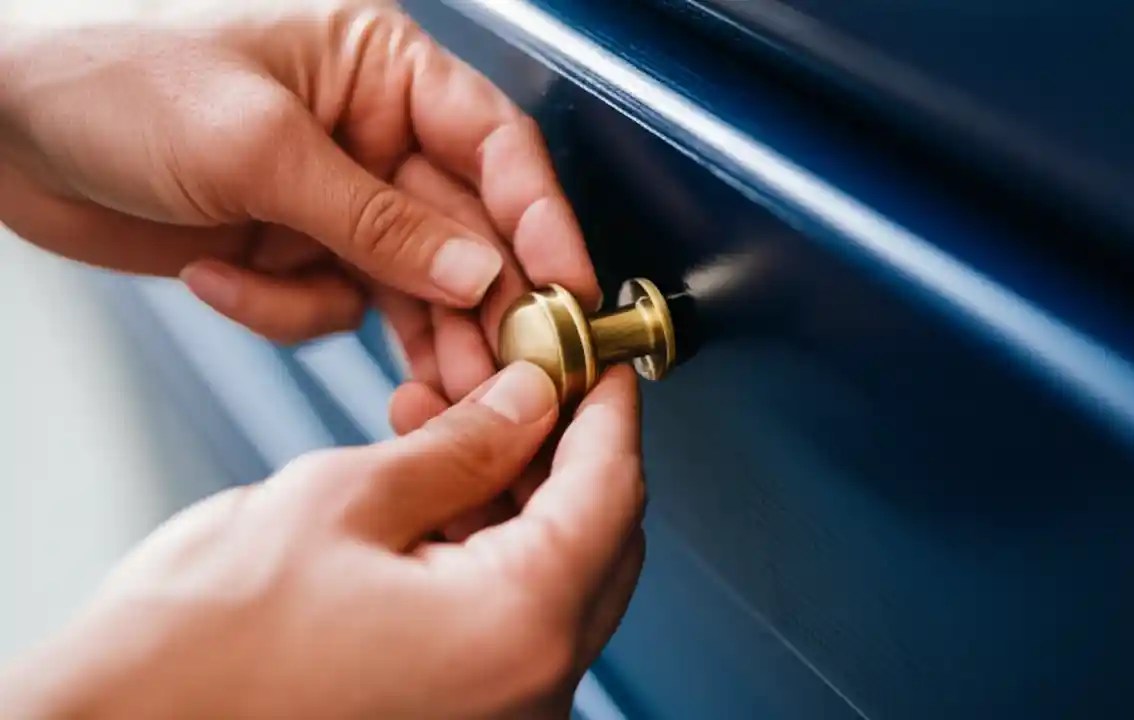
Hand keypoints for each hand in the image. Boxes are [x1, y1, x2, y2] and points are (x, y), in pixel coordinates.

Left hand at [0, 0, 599, 399]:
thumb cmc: (110, 69)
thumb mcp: (259, 144)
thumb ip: (377, 220)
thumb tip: (478, 271)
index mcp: (382, 70)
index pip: (495, 146)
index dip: (544, 220)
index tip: (571, 293)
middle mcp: (370, 136)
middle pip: (466, 231)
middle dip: (482, 303)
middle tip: (509, 370)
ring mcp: (330, 198)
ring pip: (406, 285)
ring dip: (405, 334)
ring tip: (421, 384)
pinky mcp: (287, 248)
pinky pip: (326, 306)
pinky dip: (284, 311)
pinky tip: (224, 279)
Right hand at [0, 363, 644, 718]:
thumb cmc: (198, 651)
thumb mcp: (339, 503)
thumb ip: (459, 447)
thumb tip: (527, 402)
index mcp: (517, 629)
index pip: (611, 492)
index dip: (610, 411)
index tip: (601, 361)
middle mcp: (529, 688)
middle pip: (598, 538)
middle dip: (566, 449)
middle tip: (530, 381)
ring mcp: (500, 714)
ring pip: (553, 576)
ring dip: (519, 493)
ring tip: (454, 421)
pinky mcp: (462, 718)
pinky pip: (508, 619)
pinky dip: (486, 549)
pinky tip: (437, 491)